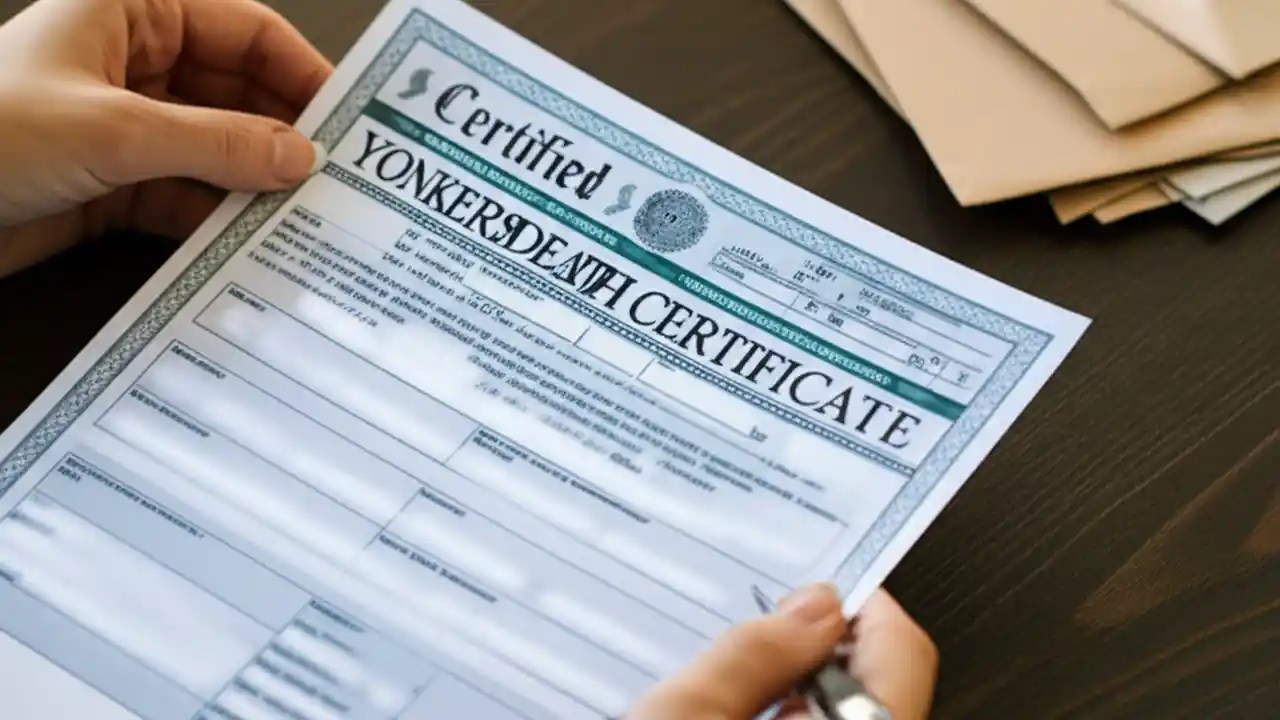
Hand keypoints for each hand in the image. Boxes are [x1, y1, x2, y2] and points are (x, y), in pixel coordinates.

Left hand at [0, 0, 332, 277]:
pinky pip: (190, 194)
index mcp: (133, 10)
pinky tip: (257, 241)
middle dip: (285, 135)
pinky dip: (221, 218)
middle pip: (241, 92)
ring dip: (258, 183)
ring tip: (311, 216)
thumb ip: (217, 142)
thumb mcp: (115, 130)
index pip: (247, 29)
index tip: (350, 121)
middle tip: (340, 180)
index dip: (303, 72)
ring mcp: (130, 125)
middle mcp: (137, 61)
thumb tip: (300, 157)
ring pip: (221, 148)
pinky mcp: (118, 182)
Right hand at [629, 585, 936, 719]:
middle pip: (876, 680)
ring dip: (792, 687)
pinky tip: (725, 712)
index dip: (857, 602)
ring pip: (844, 713)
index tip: (810, 580)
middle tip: (750, 628)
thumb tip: (811, 603)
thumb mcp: (683, 715)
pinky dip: (780, 715)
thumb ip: (751, 653)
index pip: (902, 648)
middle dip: (813, 644)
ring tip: (725, 679)